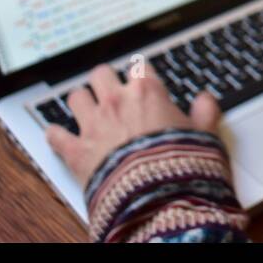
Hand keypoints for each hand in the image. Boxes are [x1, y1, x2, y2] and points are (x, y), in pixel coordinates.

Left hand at [45, 63, 221, 187]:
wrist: (157, 196)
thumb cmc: (181, 164)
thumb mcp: (205, 136)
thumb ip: (205, 114)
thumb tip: (206, 101)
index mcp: (147, 92)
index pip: (139, 66)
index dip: (141, 73)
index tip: (142, 80)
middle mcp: (116, 102)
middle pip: (101, 74)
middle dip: (105, 81)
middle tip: (110, 91)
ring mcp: (93, 125)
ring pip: (76, 97)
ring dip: (81, 102)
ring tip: (87, 109)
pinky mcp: (76, 151)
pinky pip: (56, 136)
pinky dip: (56, 136)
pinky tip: (56, 135)